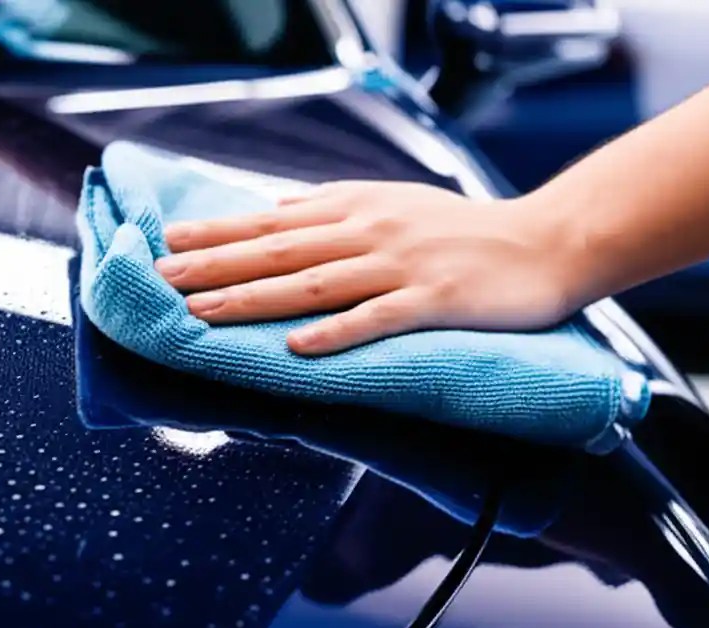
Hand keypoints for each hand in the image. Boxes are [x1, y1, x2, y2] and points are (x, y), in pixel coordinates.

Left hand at [156, 182, 583, 355]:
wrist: (546, 241)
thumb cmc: (464, 227)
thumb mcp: (393, 200)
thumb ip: (333, 204)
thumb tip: (275, 206)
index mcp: (356, 208)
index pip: (271, 221)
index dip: (218, 231)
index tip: (167, 241)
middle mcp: (370, 232)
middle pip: (279, 251)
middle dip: (216, 264)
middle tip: (161, 277)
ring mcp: (401, 266)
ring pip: (314, 283)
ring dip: (255, 298)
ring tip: (204, 311)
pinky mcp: (435, 302)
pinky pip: (377, 318)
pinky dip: (335, 332)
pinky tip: (296, 346)